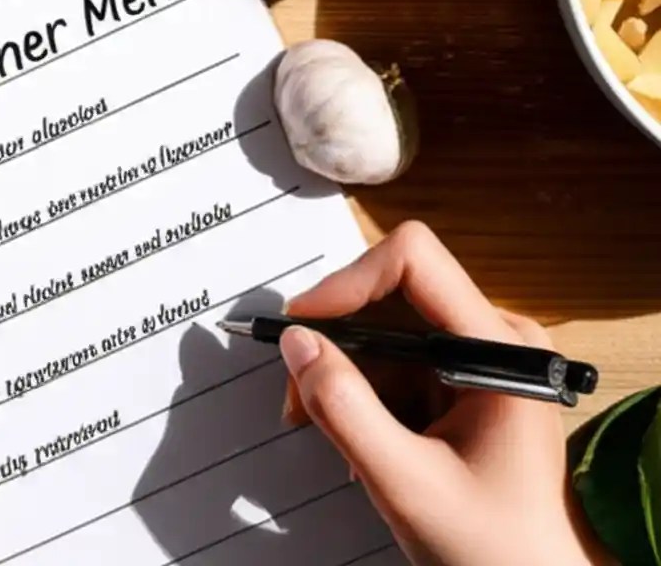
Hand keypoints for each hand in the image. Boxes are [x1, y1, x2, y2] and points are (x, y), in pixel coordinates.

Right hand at [279, 221, 608, 565]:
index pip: (415, 262)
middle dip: (334, 336)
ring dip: (340, 368)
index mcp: (502, 351)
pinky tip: (355, 436)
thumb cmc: (491, 546)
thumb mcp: (405, 482)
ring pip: (383, 326)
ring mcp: (478, 358)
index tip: (302, 324)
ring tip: (320, 422)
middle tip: (298, 390)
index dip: (348, 281)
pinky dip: (359, 389)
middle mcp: (495, 340)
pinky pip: (392, 358)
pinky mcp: (459, 379)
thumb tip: (297, 344)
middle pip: (390, 292)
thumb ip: (345, 410)